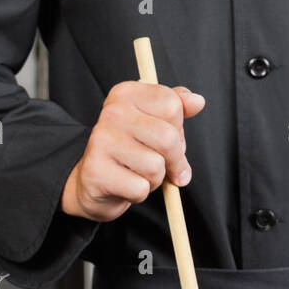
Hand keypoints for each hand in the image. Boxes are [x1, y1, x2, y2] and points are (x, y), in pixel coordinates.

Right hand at [61, 82, 205, 222]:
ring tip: (138, 174)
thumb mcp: (152, 122)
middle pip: (168, 138)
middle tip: (163, 166)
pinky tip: (126, 187)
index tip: (166, 140)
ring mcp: (101, 142)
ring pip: (156, 166)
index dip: (178, 129)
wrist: (91, 182)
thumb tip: (197, 102)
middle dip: (174, 159)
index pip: (172, 105)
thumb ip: (176, 107)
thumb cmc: (128, 151)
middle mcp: (111, 113)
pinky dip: (139, 194)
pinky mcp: (96, 172)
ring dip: (155, 179)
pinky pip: (140, 188)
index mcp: (125, 94)